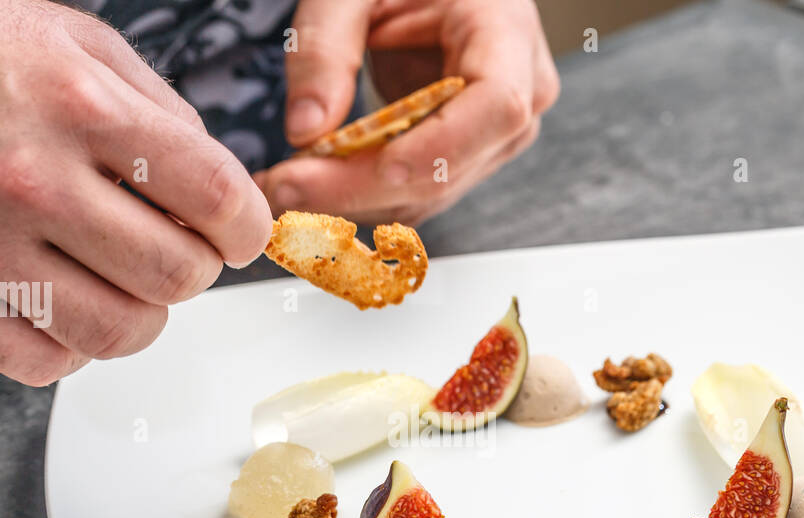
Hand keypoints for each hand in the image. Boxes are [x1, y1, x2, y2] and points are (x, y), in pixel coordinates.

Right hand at [0, 0, 271, 385]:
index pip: (216, 199)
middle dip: (195, 272)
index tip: (240, 236)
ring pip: (117, 334)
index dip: (248, 230)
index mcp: (81, 107)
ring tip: (121, 281)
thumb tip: (220, 195)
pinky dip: (71, 347)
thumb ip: (162, 115)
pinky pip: (41, 363)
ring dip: (141, 316)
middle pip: (176, 278)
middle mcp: (33, 179)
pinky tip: (63, 304)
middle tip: (177, 252)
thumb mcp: (79, 42)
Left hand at [256, 0, 558, 224]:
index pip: (498, 105)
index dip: (441, 145)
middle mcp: (520, 93)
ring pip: (431, 193)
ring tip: (283, 189)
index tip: (380, 166)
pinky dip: (361, 197)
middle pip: (452, 165)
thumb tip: (306, 131)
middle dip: (364, 185)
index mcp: (506, 30)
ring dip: (354, 200)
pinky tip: (311, 189)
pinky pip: (417, 193)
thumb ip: (324, 46)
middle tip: (283, 188)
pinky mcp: (468, 157)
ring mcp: (497, 134)